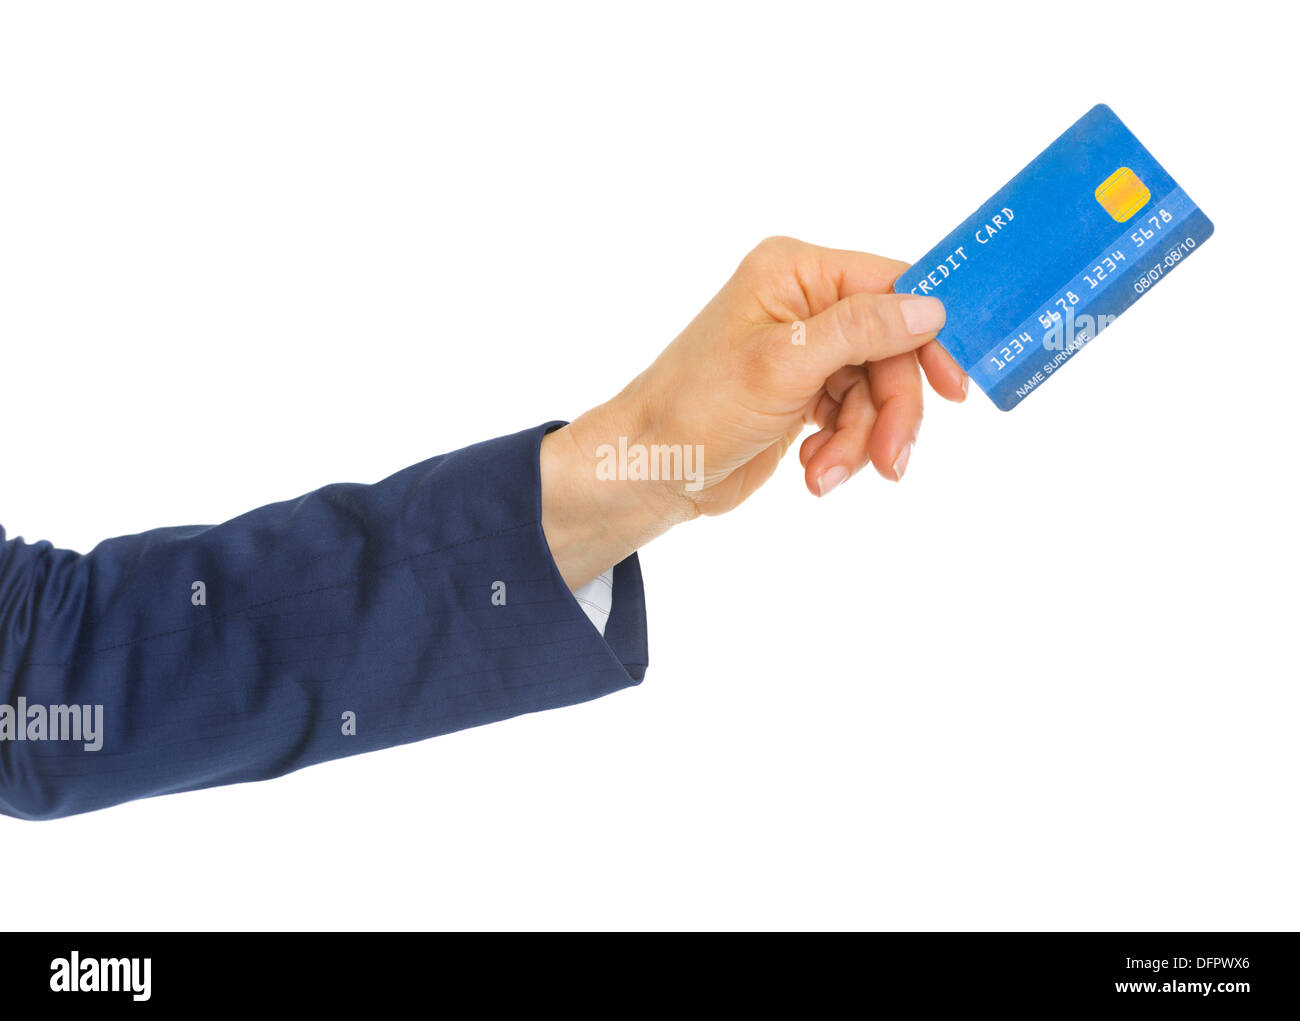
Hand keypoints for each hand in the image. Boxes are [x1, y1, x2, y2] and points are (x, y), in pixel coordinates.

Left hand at [541, 236, 967, 586]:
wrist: (649, 471)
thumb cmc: (698, 409)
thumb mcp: (785, 366)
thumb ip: (861, 331)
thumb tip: (932, 307)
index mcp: (794, 273)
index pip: (890, 287)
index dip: (929, 335)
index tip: (954, 387)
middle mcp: (802, 303)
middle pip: (890, 350)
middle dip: (891, 410)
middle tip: (891, 460)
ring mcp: (803, 352)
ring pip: (875, 392)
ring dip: (861, 440)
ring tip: (828, 475)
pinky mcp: (802, 395)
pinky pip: (852, 417)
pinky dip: (842, 449)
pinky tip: (816, 471)